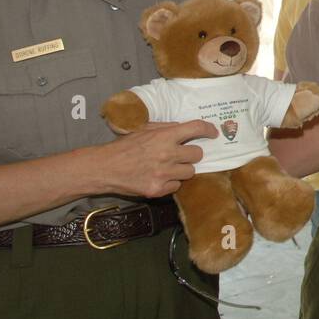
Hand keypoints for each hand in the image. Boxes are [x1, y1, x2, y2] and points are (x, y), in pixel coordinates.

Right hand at [96, 120, 218, 198]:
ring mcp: (163, 174)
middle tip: (180, 154)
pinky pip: (177, 186)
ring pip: (190, 172)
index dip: (208, 129)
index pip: (196, 129)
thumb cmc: (123, 147)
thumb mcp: (143, 130)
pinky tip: (158, 177)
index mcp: (164, 136)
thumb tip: (184, 129)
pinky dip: (171, 182)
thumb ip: (165, 128)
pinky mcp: (158, 189)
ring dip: (182, 169)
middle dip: (191, 153)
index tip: (213, 133)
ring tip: (167, 167)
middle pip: (197, 154)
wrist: (104, 168)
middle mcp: (167, 154)